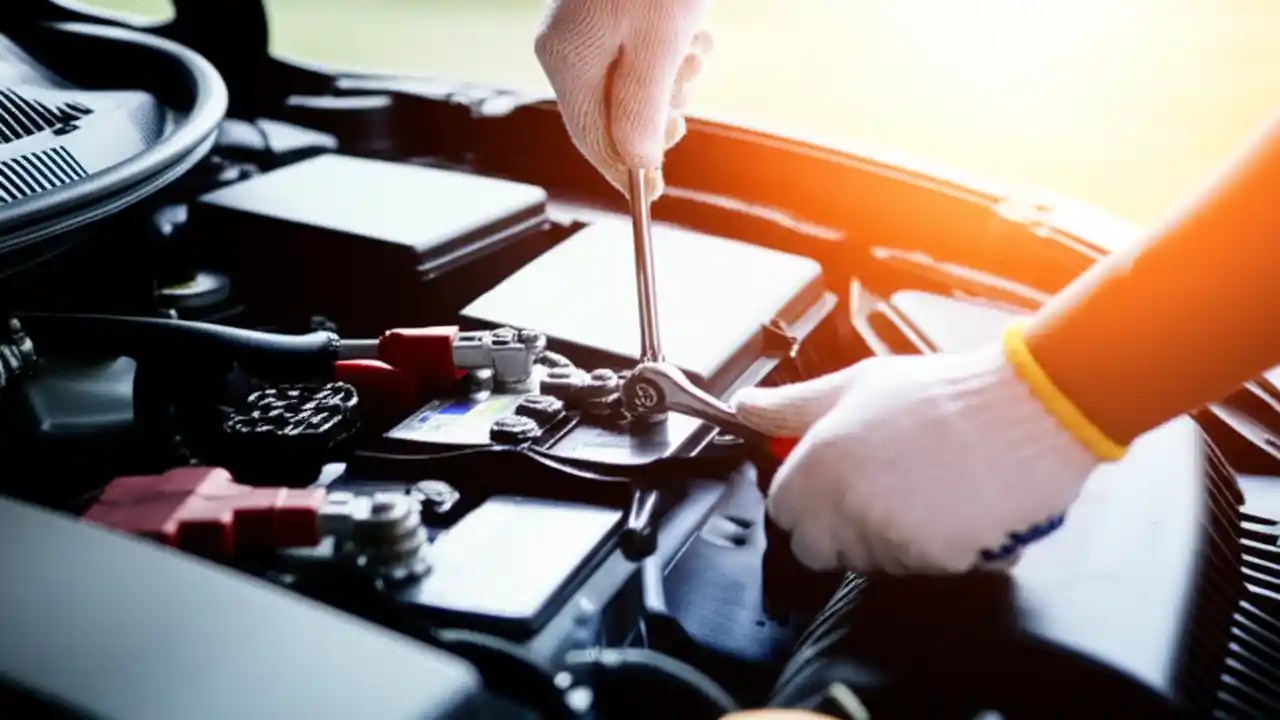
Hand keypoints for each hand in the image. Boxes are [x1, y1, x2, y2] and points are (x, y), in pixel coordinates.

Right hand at [535, 0, 712, 198]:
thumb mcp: (658, 45)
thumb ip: (642, 109)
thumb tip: (637, 165)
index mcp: (568, 59)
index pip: (590, 138)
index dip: (623, 171)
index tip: (654, 192)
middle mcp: (566, 46)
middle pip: (610, 113)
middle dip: (656, 114)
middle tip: (684, 95)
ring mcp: (582, 28)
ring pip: (629, 83)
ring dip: (670, 79)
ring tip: (695, 52)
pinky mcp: (605, 13)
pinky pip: (636, 53)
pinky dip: (668, 55)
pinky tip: (692, 38)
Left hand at [730, 345, 1099, 573]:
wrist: (1023, 410)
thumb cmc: (941, 393)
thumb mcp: (855, 385)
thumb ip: (791, 406)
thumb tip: (745, 406)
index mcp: (818, 466)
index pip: (783, 512)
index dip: (807, 496)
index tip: (834, 479)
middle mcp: (845, 509)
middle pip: (819, 549)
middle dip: (839, 529)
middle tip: (880, 489)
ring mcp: (889, 540)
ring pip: (870, 561)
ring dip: (890, 538)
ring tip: (926, 487)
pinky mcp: (934, 562)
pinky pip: (921, 569)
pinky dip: (936, 548)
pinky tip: (955, 506)